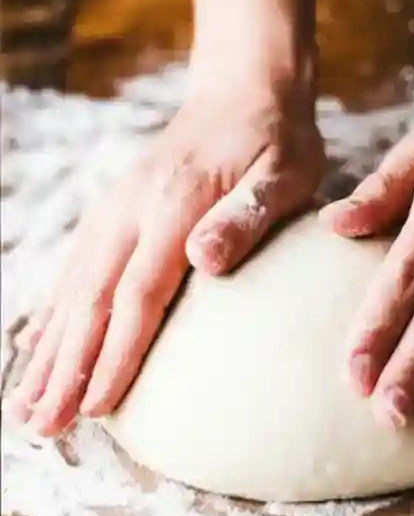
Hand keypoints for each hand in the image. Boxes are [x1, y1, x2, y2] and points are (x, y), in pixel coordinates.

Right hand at [4, 83, 324, 434]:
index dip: (115, 352)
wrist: (245, 88)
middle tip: (41, 427)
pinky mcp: (113, 214)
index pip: (137, 294)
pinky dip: (51, 316)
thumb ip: (247, 215)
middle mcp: (128, 211)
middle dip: (63, 369)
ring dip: (46, 353)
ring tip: (25, 409)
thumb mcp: (285, 172)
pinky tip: (33, 351)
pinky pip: (73, 273)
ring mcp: (114, 212)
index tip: (95, 405)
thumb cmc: (278, 139)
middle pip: (89, 302)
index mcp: (171, 207)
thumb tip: (203, 259)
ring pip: (71, 293)